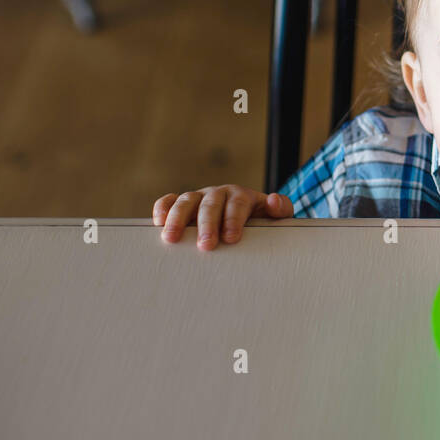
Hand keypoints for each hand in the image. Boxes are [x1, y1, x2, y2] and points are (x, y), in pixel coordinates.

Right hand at [152, 185, 293, 249]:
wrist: (245, 218)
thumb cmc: (259, 222)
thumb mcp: (274, 218)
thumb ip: (280, 210)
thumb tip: (274, 201)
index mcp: (241, 196)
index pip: (237, 204)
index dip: (234, 220)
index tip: (232, 238)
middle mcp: (218, 193)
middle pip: (210, 205)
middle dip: (207, 225)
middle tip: (206, 245)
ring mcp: (198, 198)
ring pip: (186, 201)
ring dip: (178, 219)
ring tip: (172, 238)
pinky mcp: (182, 204)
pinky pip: (169, 201)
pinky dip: (162, 209)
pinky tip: (158, 223)